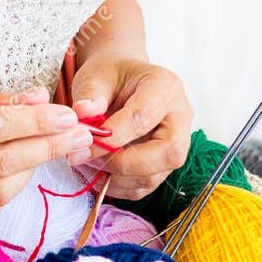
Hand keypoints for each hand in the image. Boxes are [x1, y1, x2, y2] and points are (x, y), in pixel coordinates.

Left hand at [69, 56, 192, 202]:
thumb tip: (83, 114)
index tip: (81, 145)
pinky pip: (145, 186)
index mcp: (166, 87)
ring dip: (118, 178)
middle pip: (168, 153)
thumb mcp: (96, 75)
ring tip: (87, 164)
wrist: (122, 82)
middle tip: (89, 159)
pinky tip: (97, 172)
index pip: (143, 118)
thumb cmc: (111, 76)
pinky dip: (118, 186)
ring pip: (156, 175)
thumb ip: (90, 93)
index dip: (111, 137)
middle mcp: (180, 117)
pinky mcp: (164, 163)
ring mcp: (177, 143)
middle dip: (125, 163)